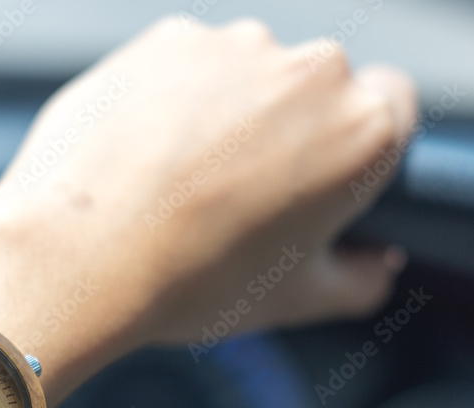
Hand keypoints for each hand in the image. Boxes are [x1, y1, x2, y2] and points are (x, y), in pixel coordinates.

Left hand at [0, 18, 416, 403]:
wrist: (80, 254)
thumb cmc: (194, 282)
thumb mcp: (298, 302)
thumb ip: (360, 278)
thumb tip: (374, 264)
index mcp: (362, 129)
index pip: (393, 107)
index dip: (359, 147)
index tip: (323, 178)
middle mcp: (309, 70)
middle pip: (317, 90)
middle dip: (291, 131)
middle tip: (243, 195)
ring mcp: (234, 46)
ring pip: (249, 73)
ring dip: (230, 112)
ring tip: (181, 180)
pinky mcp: (166, 39)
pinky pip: (187, 64)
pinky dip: (173, 98)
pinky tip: (143, 154)